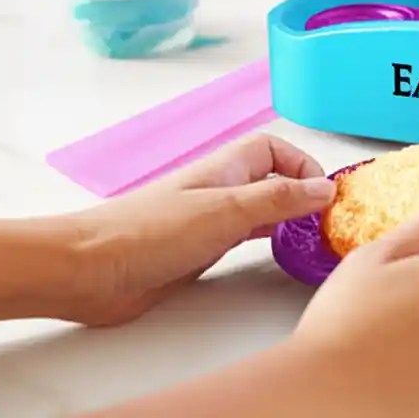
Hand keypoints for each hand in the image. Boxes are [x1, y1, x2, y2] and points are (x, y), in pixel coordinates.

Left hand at [64, 133, 333, 325]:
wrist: (90, 270)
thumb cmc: (150, 232)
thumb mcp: (227, 211)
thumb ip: (278, 199)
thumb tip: (326, 188)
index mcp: (225, 168)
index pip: (275, 149)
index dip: (302, 164)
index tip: (325, 195)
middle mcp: (219, 189)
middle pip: (271, 177)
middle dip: (301, 191)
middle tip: (328, 220)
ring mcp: (208, 220)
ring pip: (259, 209)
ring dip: (286, 217)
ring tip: (312, 237)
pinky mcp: (198, 250)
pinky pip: (243, 239)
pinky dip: (266, 242)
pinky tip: (276, 256)